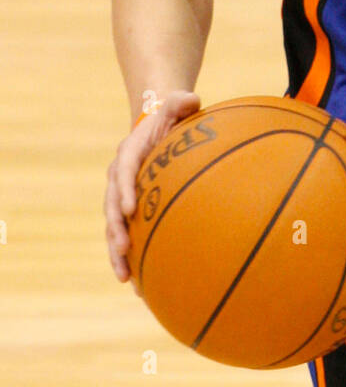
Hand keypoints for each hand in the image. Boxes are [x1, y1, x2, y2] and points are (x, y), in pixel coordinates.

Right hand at [104, 91, 200, 281]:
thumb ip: (183, 101)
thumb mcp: (178, 105)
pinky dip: (131, 260)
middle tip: (123, 248)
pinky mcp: (130, 214)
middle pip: (111, 206)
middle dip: (115, 229)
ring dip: (117, 253)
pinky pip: (127, 238)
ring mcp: (122, 198)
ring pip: (114, 228)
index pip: (123, 171)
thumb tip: (193, 100)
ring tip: (126, 278)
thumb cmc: (172, 119)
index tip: (129, 210)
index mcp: (129, 153)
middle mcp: (120, 178)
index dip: (123, 190)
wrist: (158, 128)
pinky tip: (141, 286)